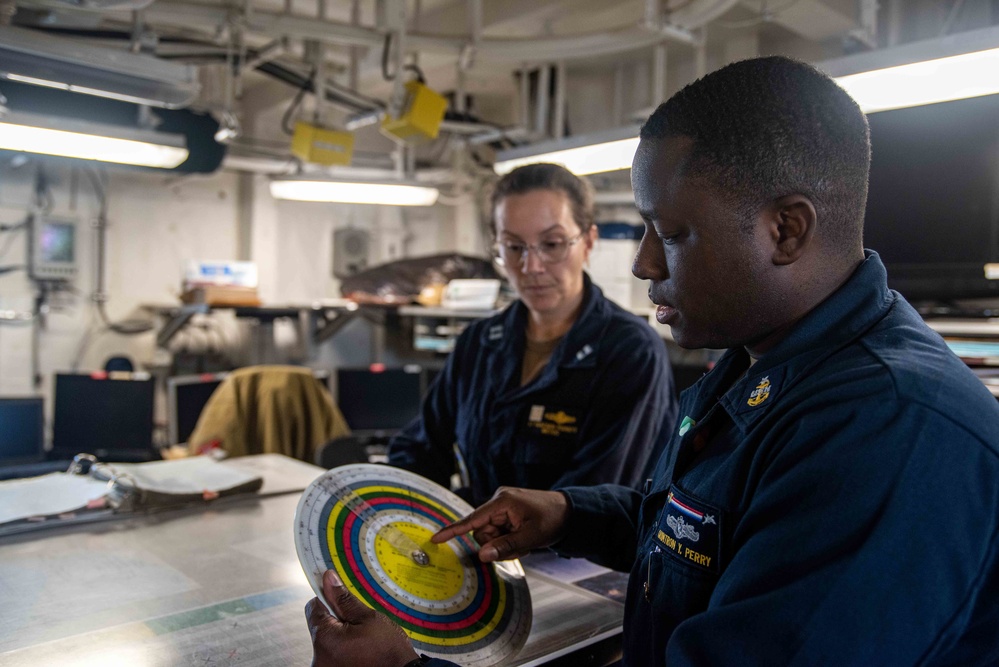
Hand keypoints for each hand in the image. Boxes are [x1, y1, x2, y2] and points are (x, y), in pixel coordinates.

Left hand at [306, 570, 418, 666]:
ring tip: (360, 640)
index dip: (327, 598)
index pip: (313, 607)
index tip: (339, 596)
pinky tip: (357, 650)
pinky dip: (340, 648)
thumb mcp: (368, 618)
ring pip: (326, 639)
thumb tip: (329, 580)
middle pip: (319, 625)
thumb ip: (344, 599)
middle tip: (357, 625)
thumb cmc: (388, 650)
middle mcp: (318, 658)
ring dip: (338, 635)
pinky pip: (330, 653)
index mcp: (325, 639)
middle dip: (335, 620)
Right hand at [431, 487, 569, 561]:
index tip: (435, 539)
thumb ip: (505, 547)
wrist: (570, 511)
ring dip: (504, 543)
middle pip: (482, 533)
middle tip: (519, 545)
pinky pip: (499, 532)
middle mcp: (499, 502)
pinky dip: (509, 539)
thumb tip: (481, 555)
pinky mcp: (507, 513)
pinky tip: (523, 538)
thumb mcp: (530, 537)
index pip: (472, 519)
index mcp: (502, 502)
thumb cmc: (552, 520)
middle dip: (496, 544)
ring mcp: (503, 507)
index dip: (453, 531)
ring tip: (525, 541)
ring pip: (490, 535)